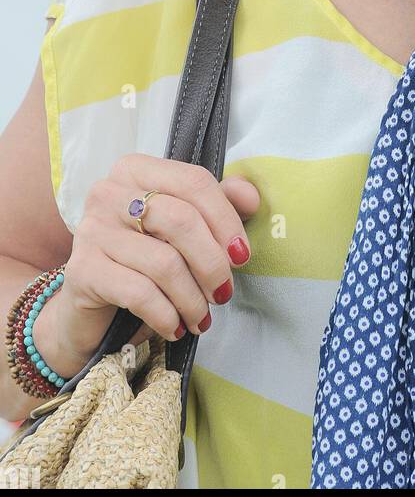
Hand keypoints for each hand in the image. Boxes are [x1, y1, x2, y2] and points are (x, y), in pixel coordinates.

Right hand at [36, 154, 259, 375]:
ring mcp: (91, 230)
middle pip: (180, 220)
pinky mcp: (81, 271)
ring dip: (192, 298)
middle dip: (212, 263)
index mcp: (136, 169)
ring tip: (201, 318)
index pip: (194, 181)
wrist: (89, 310)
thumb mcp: (185, 227)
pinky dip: (166, 315)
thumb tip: (251, 197)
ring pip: (164, 262)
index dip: (226, 219)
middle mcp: (109, 191)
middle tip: (223, 293)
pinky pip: (139, 293)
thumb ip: (219, 203)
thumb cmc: (145, 259)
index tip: (243, 256)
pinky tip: (175, 327)